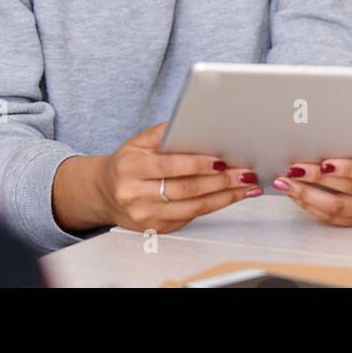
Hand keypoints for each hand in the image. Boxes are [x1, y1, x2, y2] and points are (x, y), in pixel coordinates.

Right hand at [93, 122, 260, 232]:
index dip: (197, 164)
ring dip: (225, 196)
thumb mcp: (137, 142)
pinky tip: (231, 196)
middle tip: (245, 173)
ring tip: (246, 186)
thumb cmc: (126, 164)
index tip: (222, 160)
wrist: (104, 194)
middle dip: (221, 181)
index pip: (170, 166)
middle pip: (186, 189)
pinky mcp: (157, 228)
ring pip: (193, 207)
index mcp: (130, 169)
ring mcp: (146, 216)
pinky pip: (191, 216)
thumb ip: (163, 133)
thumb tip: (193, 124)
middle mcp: (136, 196)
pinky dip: (215, 205)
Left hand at [271, 141, 351, 225]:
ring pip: (337, 207)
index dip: (349, 168)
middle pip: (350, 188)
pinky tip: (293, 193)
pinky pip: (330, 217)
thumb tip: (341, 133)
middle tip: (295, 169)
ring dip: (307, 194)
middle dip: (319, 178)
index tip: (324, 163)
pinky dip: (309, 204)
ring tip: (286, 182)